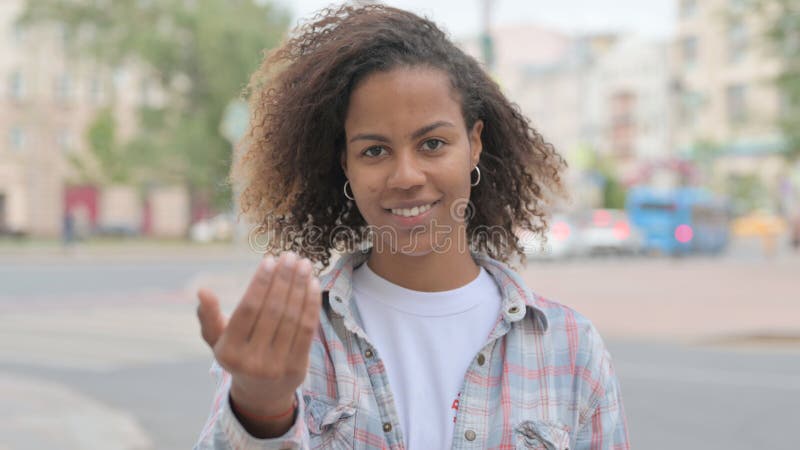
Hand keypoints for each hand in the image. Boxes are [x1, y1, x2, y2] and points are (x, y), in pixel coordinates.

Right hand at [196, 252, 320, 423]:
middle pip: (273, 310)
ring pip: (292, 318)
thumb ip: (209, 316)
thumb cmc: (237, 356)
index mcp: (229, 350)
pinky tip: (313, 285)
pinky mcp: (297, 367)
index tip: (270, 260)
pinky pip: (307, 330)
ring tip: (303, 265)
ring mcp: (276, 366)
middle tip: (290, 257)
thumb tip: (202, 291)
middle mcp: (252, 360)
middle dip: (284, 279)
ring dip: (300, 287)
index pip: (248, 309)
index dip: (261, 282)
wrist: (261, 394)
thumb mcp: (217, 340)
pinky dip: (311, 305)